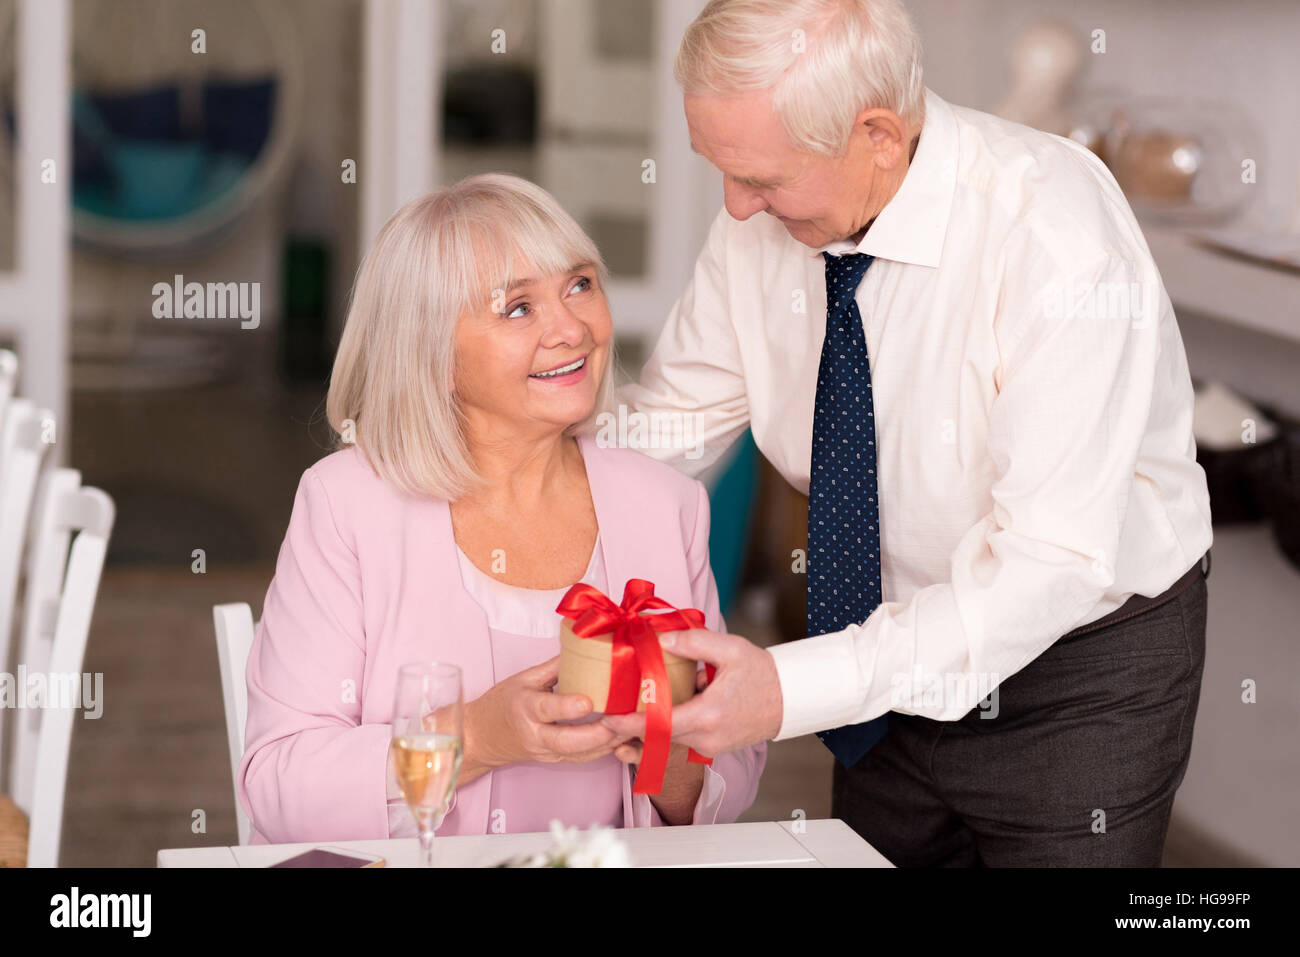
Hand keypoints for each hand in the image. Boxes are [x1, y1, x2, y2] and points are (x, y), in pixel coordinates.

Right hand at [461, 656, 633, 783]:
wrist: (482, 738)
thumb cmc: (502, 704)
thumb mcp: (523, 678)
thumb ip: (555, 666)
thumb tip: (584, 646)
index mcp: (524, 709)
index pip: (547, 710)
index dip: (568, 707)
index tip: (588, 702)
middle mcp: (535, 735)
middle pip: (568, 742)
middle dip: (598, 734)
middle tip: (622, 720)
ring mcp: (546, 753)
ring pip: (580, 755)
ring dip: (609, 743)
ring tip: (632, 727)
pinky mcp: (556, 761)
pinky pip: (583, 758)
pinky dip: (605, 749)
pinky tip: (623, 737)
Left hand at [601, 628, 782, 756]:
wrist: (790, 698)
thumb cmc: (762, 672)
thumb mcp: (730, 649)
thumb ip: (693, 643)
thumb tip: (658, 639)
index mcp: (708, 715)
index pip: (659, 725)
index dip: (629, 724)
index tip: (607, 720)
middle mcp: (706, 737)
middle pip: (657, 736)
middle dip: (630, 727)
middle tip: (604, 715)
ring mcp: (710, 746)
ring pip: (668, 740)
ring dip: (648, 728)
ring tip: (625, 716)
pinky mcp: (712, 747)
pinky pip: (680, 741)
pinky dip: (665, 730)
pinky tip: (654, 717)